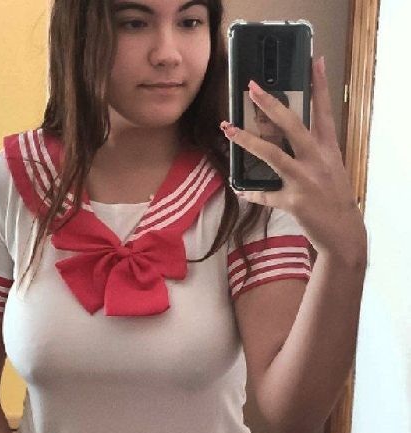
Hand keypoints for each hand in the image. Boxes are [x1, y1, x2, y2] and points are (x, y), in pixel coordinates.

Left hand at [220, 56, 366, 265]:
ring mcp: (305, 180)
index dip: (319, 85)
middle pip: (292, 125)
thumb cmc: (333, 198)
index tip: (314, 60)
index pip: (324, 111)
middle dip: (271, 104)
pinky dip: (251, 192)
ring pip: (272, 154)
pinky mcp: (294, 201)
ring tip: (228, 129)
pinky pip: (265, 195)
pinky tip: (239, 188)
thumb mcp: (330, 168)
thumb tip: (283, 137)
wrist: (343, 233)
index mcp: (328, 149)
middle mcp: (317, 160)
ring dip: (247, 141)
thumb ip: (312, 151)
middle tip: (253, 87)